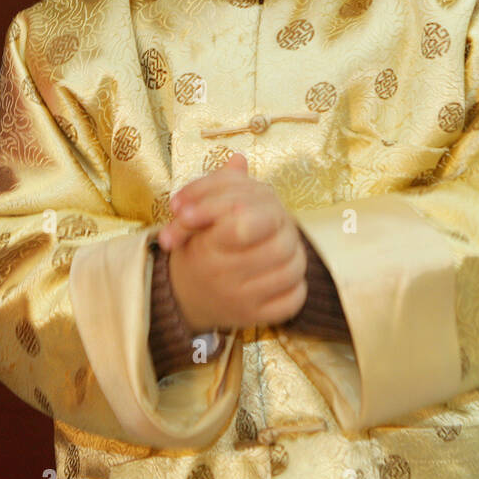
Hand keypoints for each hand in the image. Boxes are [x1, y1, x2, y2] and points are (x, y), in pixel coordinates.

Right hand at [158, 153, 308, 332]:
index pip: (246, 225)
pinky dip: (295, 288)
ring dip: (293, 255)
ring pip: (291, 272)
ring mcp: (242, 301)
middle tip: (278, 225)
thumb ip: (220, 187)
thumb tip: (239, 160)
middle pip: (279, 246)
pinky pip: (291, 303)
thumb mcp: (198, 216)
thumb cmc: (195, 248)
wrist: (182, 297)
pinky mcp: (257, 318)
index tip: (250, 212)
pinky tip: (284, 273)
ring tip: (283, 245)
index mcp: (208, 247)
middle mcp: (224, 277)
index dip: (258, 214)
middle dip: (284, 231)